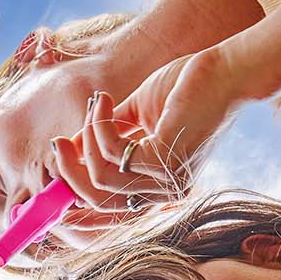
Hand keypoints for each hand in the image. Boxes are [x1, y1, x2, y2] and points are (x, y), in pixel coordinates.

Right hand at [64, 45, 254, 200]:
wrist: (224, 70)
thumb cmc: (184, 87)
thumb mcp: (135, 114)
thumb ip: (105, 134)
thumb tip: (66, 147)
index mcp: (157, 187)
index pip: (107, 209)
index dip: (74, 192)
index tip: (56, 164)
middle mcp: (163, 193)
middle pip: (97, 202)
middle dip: (70, 170)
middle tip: (59, 140)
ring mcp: (166, 181)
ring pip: (101, 179)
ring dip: (87, 139)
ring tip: (95, 107)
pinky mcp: (166, 162)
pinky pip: (113, 154)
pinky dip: (100, 127)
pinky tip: (104, 102)